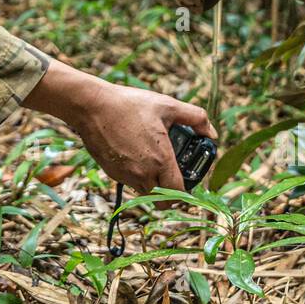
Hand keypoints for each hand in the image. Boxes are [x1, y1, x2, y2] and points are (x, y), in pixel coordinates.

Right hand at [23, 60, 215, 192]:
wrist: (92, 106)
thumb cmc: (130, 105)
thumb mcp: (167, 106)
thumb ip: (195, 118)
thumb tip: (212, 133)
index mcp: (160, 160)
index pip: (178, 193)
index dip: (186, 191)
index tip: (188, 180)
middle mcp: (143, 173)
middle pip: (162, 199)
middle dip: (170, 191)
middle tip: (173, 174)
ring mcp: (125, 175)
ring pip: (144, 192)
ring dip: (153, 183)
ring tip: (154, 160)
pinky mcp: (112, 172)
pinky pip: (129, 182)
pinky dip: (136, 175)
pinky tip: (136, 154)